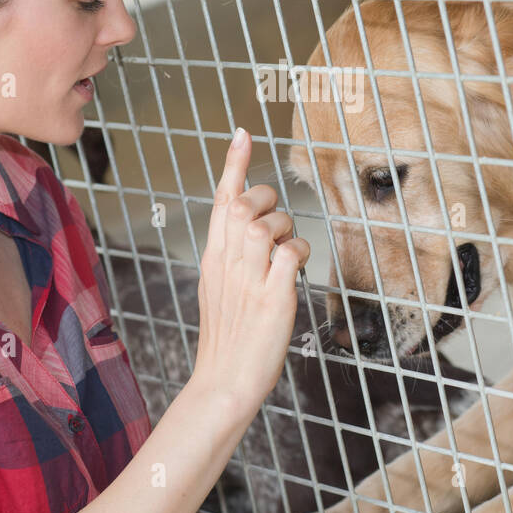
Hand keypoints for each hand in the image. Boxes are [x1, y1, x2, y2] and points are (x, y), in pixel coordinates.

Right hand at [191, 128, 310, 412]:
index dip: (233, 164)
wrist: (226, 380)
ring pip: (266, 224)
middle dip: (266, 201)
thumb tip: (248, 223)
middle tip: (276, 224)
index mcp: (213, 257)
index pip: (222, 200)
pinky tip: (295, 270)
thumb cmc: (230, 335)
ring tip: (282, 255)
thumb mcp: (221, 285)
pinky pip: (290, 253)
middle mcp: (227, 262)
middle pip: (244, 205)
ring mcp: (248, 278)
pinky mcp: (272, 296)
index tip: (242, 133)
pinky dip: (299, 253)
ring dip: (284, 230)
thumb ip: (232, 251)